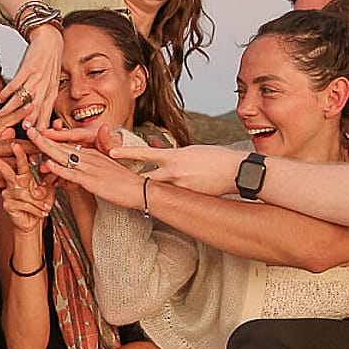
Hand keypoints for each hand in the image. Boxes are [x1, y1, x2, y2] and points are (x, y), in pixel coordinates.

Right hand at [0, 24, 62, 128]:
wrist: (51, 40)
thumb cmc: (50, 64)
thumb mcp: (52, 85)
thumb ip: (44, 102)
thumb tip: (36, 120)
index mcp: (52, 94)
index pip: (45, 116)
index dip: (38, 131)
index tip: (30, 143)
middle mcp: (45, 88)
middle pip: (34, 110)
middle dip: (23, 125)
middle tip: (12, 137)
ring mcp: (37, 78)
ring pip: (22, 99)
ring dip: (9, 111)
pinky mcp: (28, 68)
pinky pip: (16, 83)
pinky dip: (6, 92)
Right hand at [0, 102, 36, 194]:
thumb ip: (1, 144)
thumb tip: (12, 129)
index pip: (1, 123)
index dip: (17, 113)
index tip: (32, 104)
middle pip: (12, 143)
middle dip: (32, 143)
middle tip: (48, 141)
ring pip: (13, 160)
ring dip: (30, 162)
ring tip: (44, 162)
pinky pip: (10, 175)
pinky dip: (22, 177)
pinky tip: (33, 180)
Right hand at [0, 144, 54, 234]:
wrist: (35, 221)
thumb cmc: (40, 204)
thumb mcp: (48, 190)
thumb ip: (50, 180)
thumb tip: (52, 170)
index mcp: (23, 175)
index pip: (20, 162)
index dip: (19, 153)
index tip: (16, 144)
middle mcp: (13, 183)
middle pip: (6, 171)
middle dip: (0, 164)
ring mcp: (8, 194)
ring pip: (23, 193)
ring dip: (38, 201)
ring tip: (46, 206)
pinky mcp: (8, 205)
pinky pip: (23, 204)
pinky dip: (35, 208)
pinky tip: (41, 212)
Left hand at [27, 126, 143, 209]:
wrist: (140, 190)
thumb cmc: (122, 182)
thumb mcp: (103, 170)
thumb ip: (87, 167)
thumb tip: (77, 166)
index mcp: (91, 153)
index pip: (67, 144)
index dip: (51, 138)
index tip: (37, 133)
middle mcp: (89, 157)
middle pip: (61, 146)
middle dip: (43, 138)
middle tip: (28, 128)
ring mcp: (90, 168)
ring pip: (64, 155)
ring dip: (46, 147)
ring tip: (32, 137)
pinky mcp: (92, 181)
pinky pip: (73, 174)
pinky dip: (60, 168)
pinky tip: (48, 164)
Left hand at [110, 143, 244, 195]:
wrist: (236, 171)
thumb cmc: (216, 157)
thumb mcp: (192, 150)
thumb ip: (173, 154)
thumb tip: (158, 152)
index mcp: (175, 156)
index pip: (144, 154)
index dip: (126, 153)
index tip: (112, 153)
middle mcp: (174, 172)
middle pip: (146, 177)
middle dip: (136, 178)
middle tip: (123, 178)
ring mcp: (181, 187)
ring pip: (161, 188)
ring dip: (157, 187)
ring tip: (160, 187)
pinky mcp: (189, 197)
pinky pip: (175, 196)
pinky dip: (173, 194)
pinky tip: (178, 194)